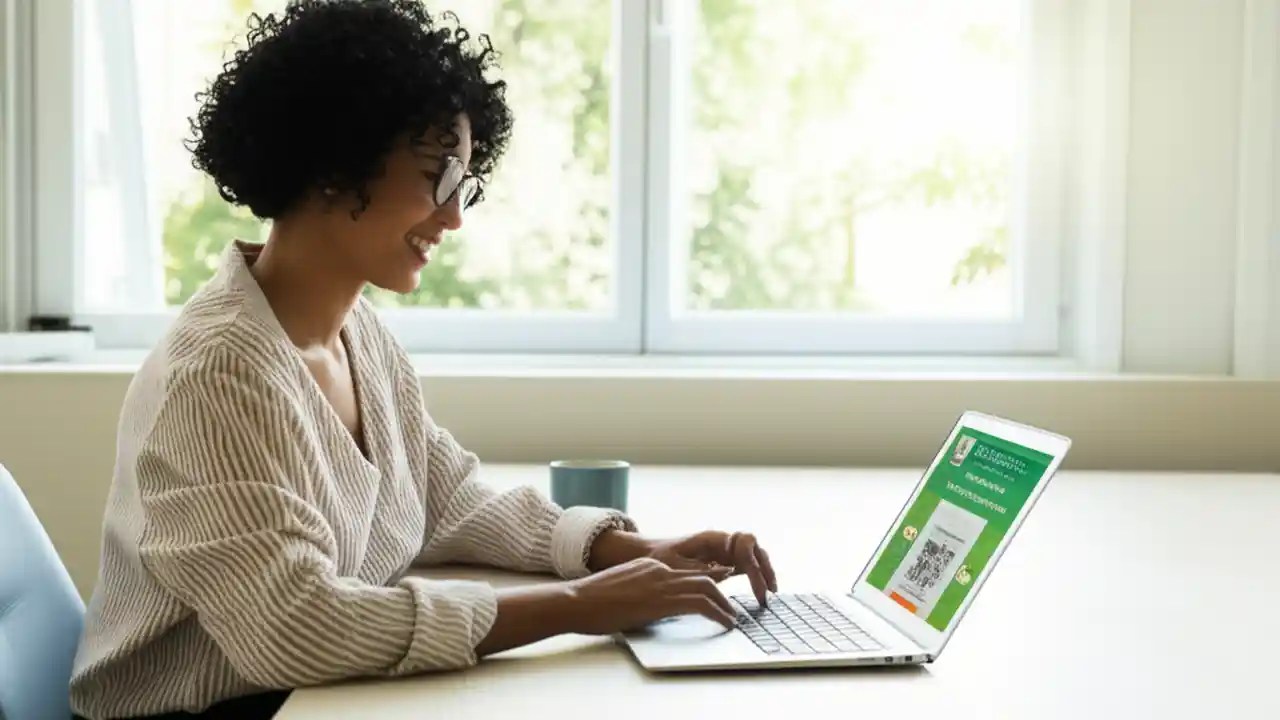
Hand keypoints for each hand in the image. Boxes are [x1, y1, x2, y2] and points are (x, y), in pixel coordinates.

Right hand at [565, 557, 737, 633]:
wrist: (578, 600)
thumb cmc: (591, 603)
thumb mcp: (621, 592)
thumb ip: (641, 595)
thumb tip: (652, 610)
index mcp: (649, 565)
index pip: (685, 572)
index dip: (705, 581)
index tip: (716, 592)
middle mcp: (660, 569)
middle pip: (702, 576)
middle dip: (721, 591)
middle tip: (730, 606)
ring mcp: (662, 581)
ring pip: (707, 587)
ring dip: (725, 604)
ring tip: (732, 618)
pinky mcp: (663, 598)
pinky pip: (702, 603)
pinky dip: (719, 613)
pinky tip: (726, 623)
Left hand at [648, 531, 777, 605]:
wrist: (650, 553)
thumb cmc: (660, 557)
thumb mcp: (676, 565)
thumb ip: (702, 569)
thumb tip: (728, 572)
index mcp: (712, 538)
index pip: (744, 545)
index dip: (753, 566)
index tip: (757, 587)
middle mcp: (722, 541)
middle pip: (754, 548)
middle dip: (764, 569)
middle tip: (770, 592)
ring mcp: (724, 550)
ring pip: (753, 555)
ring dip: (764, 571)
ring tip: (770, 592)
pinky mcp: (723, 560)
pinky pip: (746, 564)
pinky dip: (756, 575)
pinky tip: (761, 591)